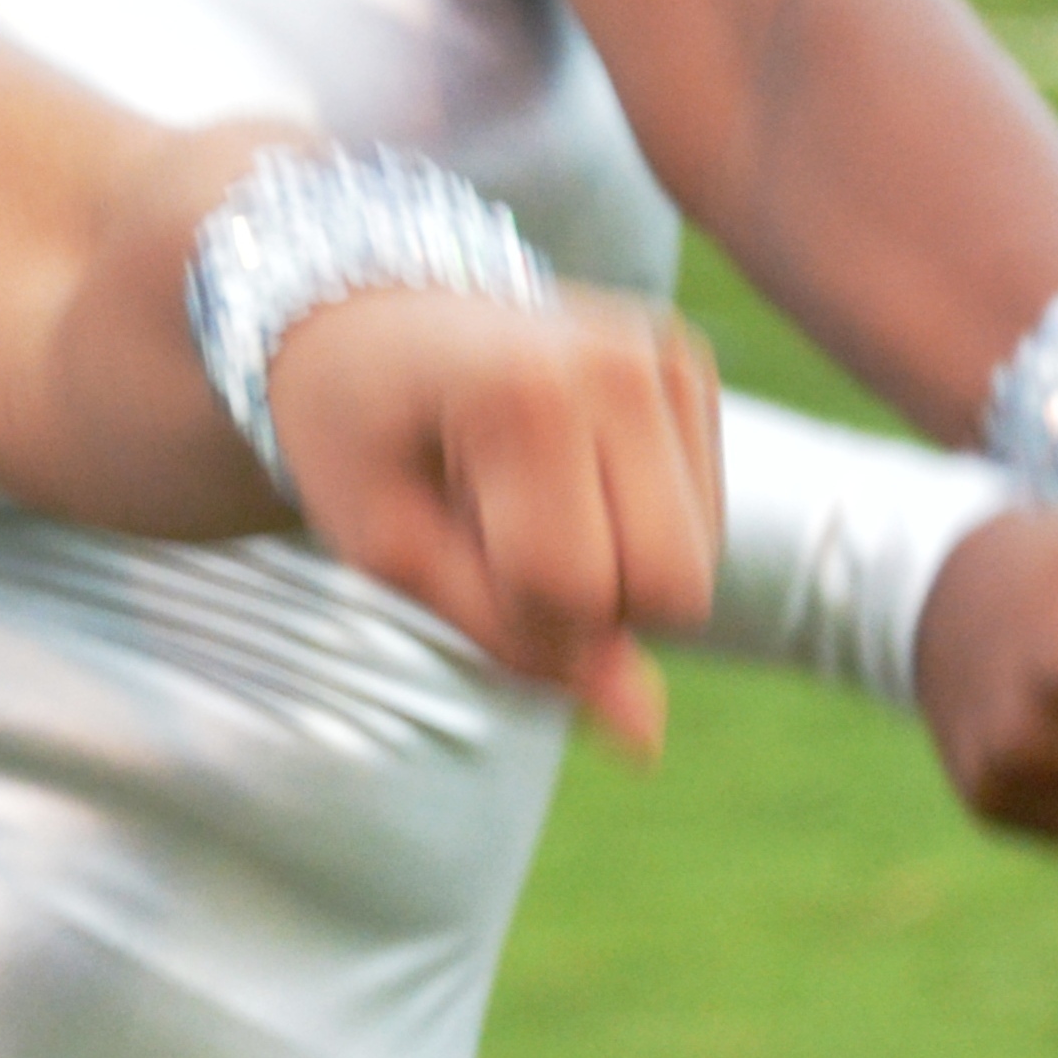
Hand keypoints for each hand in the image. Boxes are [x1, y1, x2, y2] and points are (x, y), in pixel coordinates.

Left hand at [262, 288, 723, 757]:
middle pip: (672, 587)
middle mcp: (625, 360)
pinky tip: (556, 474)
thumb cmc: (356, 436)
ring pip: (696, 567)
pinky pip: (701, 525)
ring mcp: (669, 357)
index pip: (576, 590)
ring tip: (515, 495)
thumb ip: (510, 642)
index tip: (444, 558)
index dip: (511, 619)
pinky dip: (630, 533)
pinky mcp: (690, 370)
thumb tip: (646, 742)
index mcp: (531, 390)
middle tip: (487, 538)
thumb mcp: (388, 547)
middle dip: (582, 606)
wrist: (361, 315)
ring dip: (608, 572)